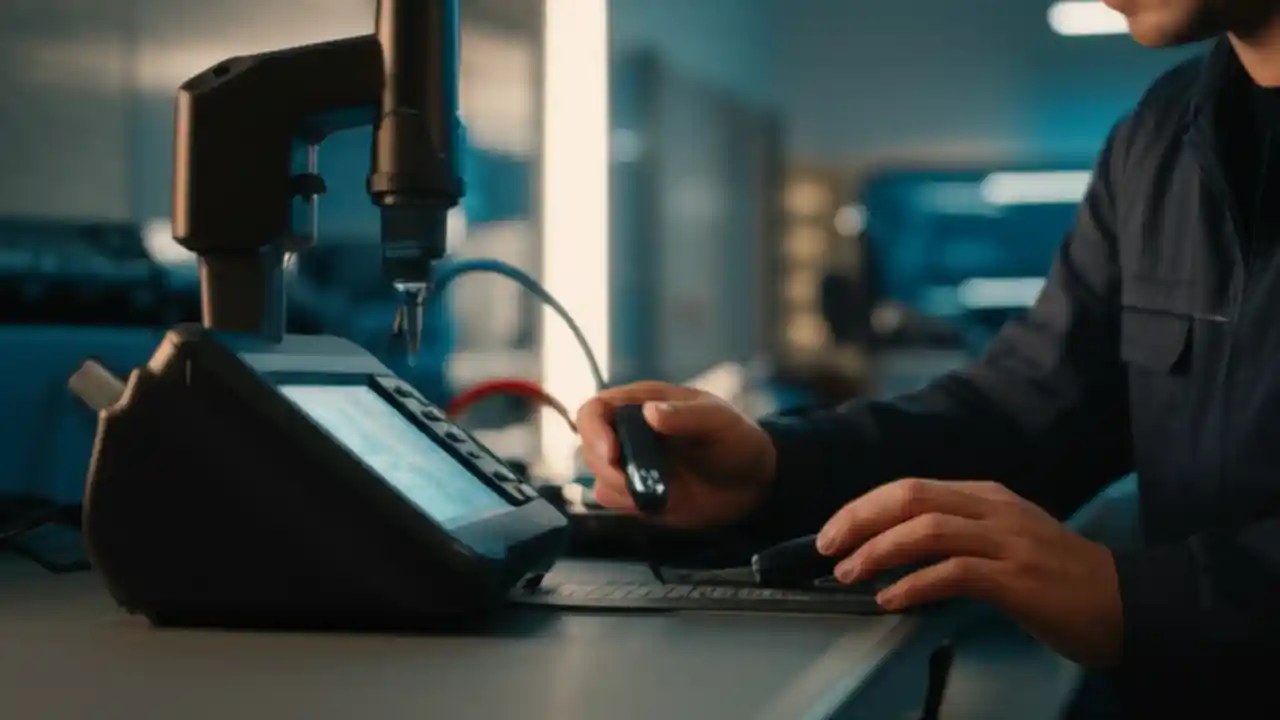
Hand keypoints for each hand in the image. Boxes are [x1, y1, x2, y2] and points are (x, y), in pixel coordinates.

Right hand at [576, 381, 775, 528]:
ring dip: (617, 486)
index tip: (611, 452)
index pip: (595, 409)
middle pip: (589, 445)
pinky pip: (613, 499)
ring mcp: (631, 463)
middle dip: (603, 465)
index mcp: (642, 403)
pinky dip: (626, 504)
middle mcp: (629, 432)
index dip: (593, 430)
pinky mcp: (636, 492)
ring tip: (656, 491)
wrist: (754, 483)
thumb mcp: (719, 421)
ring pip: (598, 475)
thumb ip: (685, 415)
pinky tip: (656, 502)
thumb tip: (650, 411)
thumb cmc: (737, 440)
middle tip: (631, 481)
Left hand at [817, 478, 1122, 666]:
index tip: (832, 532)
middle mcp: (995, 508)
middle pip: (910, 497)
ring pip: (926, 530)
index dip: (863, 507)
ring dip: (878, 552)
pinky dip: (914, 584)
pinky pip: (953, 573)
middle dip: (858, 519)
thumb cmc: (1059, 579)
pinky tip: (889, 599)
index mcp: (987, 495)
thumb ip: (958, 534)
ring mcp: (1009, 541)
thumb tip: (894, 548)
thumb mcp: (1005, 540)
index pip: (910, 487)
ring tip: (848, 574)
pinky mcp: (1019, 578)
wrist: (1129, 604)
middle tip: (825, 547)